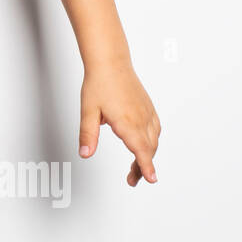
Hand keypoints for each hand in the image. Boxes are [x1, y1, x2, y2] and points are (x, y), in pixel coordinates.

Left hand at [79, 58, 161, 185]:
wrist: (110, 62)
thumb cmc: (99, 83)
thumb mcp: (88, 111)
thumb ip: (87, 135)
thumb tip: (85, 154)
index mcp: (127, 122)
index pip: (140, 150)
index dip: (146, 167)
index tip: (151, 179)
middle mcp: (141, 119)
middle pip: (148, 149)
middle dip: (143, 167)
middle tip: (132, 180)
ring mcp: (147, 113)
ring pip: (153, 140)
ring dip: (148, 155)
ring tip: (137, 167)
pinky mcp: (148, 107)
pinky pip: (156, 129)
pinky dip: (152, 141)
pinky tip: (146, 144)